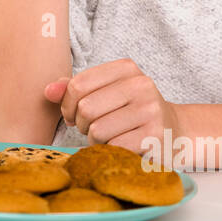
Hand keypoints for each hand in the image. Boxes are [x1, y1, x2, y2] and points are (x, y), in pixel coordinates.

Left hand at [45, 58, 183, 153]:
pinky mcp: (154, 135)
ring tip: (110, 137)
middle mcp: (141, 84)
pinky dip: (110, 152)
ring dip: (96, 141)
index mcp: (126, 68)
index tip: (74, 115)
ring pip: (97, 129)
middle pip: (86, 108)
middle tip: (93, 129)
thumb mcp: (105, 93)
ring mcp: (150, 110)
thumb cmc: (131, 114)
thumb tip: (47, 91)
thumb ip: (73, 90)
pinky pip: (113, 146)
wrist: (174, 133)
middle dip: (82, 125)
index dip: (67, 106)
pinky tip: (122, 148)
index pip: (78, 85)